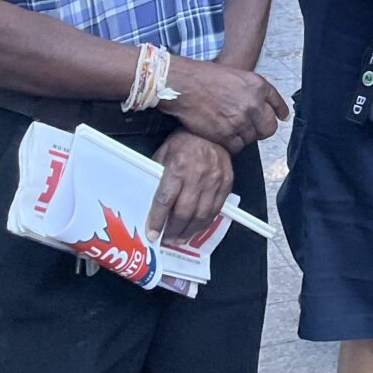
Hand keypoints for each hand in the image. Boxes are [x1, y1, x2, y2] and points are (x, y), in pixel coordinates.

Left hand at [147, 130, 233, 245]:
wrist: (213, 132)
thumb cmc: (185, 141)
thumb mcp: (164, 153)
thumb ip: (157, 175)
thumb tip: (147, 198)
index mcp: (177, 167)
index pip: (164, 200)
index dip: (157, 220)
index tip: (152, 233)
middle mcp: (196, 175)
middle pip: (183, 212)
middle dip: (173, 231)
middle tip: (166, 240)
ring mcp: (214, 180)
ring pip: (201, 215)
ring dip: (189, 231)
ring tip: (180, 239)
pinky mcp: (226, 183)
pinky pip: (216, 209)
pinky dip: (205, 223)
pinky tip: (197, 228)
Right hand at [164, 55, 288, 151]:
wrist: (185, 85)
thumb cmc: (205, 77)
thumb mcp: (237, 75)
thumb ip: (253, 90)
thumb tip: (265, 105)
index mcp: (258, 86)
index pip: (277, 104)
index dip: (280, 113)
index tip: (281, 117)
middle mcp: (253, 104)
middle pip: (269, 128)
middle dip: (262, 129)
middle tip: (251, 127)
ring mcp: (240, 120)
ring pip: (252, 139)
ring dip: (243, 136)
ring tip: (230, 128)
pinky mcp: (226, 134)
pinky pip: (237, 147)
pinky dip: (231, 144)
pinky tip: (223, 136)